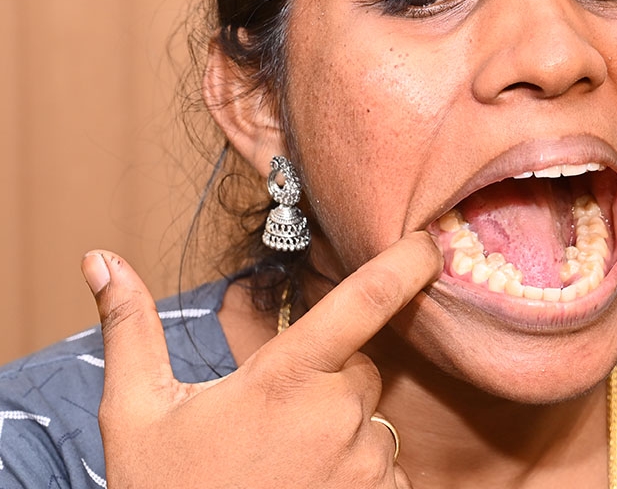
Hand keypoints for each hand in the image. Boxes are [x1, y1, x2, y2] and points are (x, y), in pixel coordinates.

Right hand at [81, 232, 441, 487]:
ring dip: (341, 432)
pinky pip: (387, 468)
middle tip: (273, 422)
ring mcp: (364, 465)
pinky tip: (307, 488)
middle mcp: (336, 416)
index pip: (364, 300)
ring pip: (371, 421)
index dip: (405, 263)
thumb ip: (130, 329)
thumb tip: (100, 258)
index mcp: (284, 378)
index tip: (426, 242)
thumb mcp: (136, 412)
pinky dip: (356, 473)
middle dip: (328, 382)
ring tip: (284, 466)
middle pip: (360, 370)